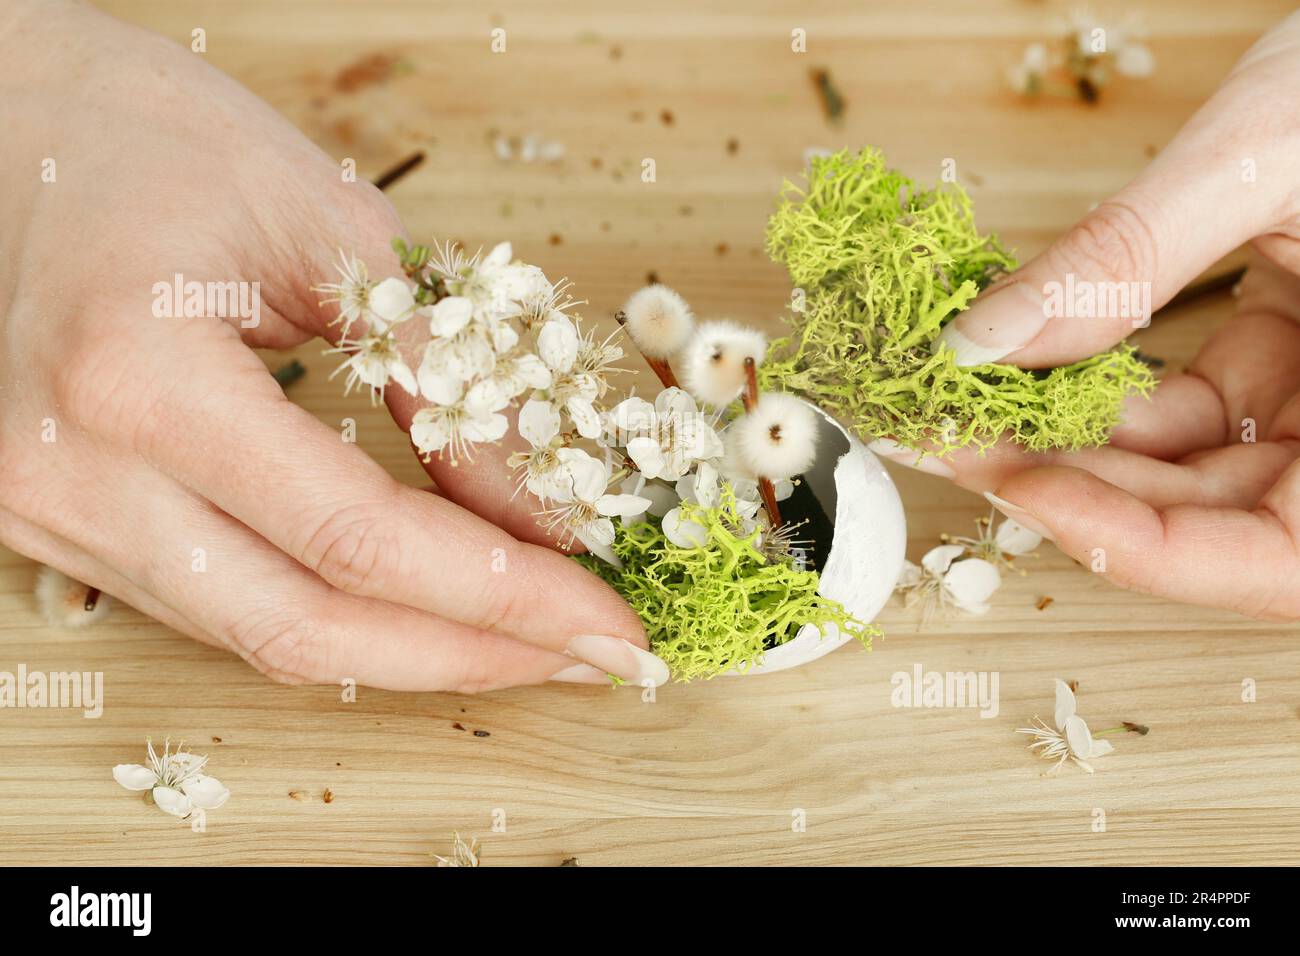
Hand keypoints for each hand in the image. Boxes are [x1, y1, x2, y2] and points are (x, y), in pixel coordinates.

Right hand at [0, 2, 662, 689]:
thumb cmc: (145, 135)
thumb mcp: (325, 229)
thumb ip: (441, 375)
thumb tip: (544, 506)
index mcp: (136, 378)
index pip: (358, 537)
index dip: (503, 593)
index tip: (606, 615)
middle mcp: (72, 473)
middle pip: (307, 626)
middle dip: (472, 653)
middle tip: (590, 652)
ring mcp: (47, 513)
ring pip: (261, 636)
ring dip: (411, 650)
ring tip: (527, 637)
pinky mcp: (55, 522)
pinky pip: (219, 603)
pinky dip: (335, 613)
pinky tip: (420, 605)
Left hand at [881, 12, 1299, 617]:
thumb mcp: (1263, 155)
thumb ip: (1124, 257)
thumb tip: (980, 341)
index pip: (1271, 559)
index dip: (1140, 548)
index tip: (1022, 489)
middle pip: (1207, 519)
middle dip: (1069, 484)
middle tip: (951, 434)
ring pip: (1181, 469)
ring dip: (1067, 441)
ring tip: (965, 396)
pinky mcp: (1281, 358)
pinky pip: (1183, 409)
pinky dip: (1098, 391)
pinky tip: (1021, 362)